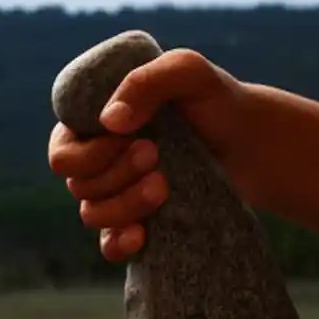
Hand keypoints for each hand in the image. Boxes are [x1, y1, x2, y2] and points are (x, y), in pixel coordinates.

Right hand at [48, 49, 246, 261]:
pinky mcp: (141, 224)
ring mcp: (120, 195)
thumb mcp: (188, 73)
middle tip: (154, 155)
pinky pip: (110, 245)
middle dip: (114, 173)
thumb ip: (146, 81)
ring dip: (123, 205)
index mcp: (98, 125)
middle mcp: (102, 161)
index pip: (62, 150)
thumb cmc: (218, 102)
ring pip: (92, 214)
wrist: (255, 145)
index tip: (125, 137)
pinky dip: (119, 243)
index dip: (85, 153)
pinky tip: (142, 236)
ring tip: (163, 187)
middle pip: (77, 185)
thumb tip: (110, 122)